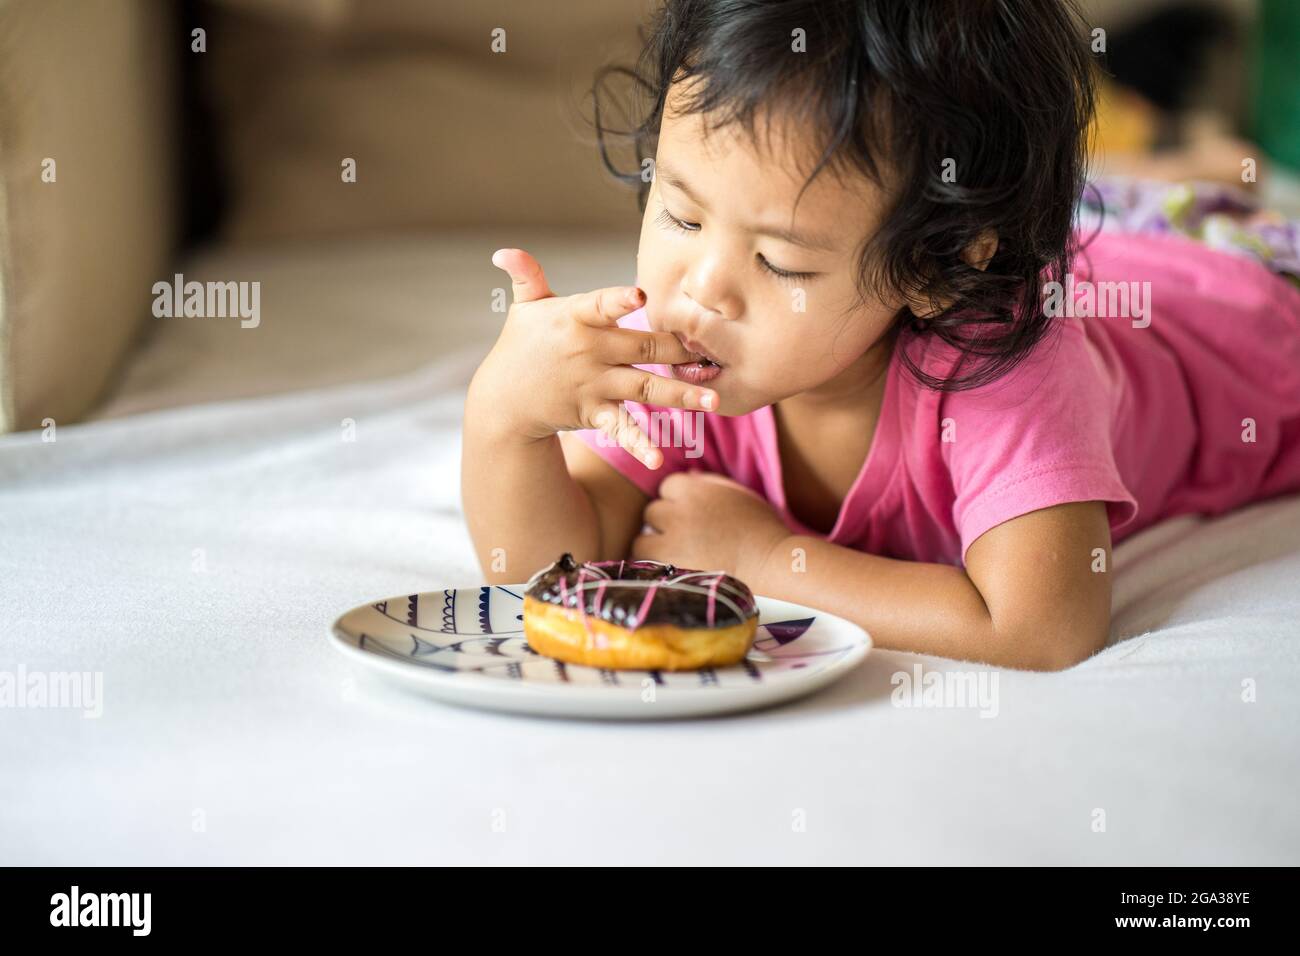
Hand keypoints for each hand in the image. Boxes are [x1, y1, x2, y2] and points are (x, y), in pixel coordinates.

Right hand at [470, 248, 717, 467]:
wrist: (504, 401)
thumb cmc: (521, 345)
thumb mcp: (524, 307)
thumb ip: (527, 276)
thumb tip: (504, 250)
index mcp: (576, 319)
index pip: (600, 306)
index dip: (619, 300)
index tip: (640, 296)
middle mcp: (589, 352)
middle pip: (642, 347)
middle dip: (679, 350)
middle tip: (714, 353)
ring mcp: (594, 385)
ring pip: (645, 388)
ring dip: (681, 395)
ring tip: (714, 402)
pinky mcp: (594, 413)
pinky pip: (622, 429)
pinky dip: (639, 444)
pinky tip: (659, 458)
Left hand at [630, 471, 789, 581]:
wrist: (774, 565)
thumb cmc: (763, 529)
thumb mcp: (739, 495)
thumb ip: (710, 483)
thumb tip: (687, 476)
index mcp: (696, 490)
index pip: (668, 487)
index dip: (677, 501)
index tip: (690, 515)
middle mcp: (680, 513)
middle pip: (652, 512)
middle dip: (663, 523)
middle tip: (683, 538)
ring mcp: (673, 543)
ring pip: (641, 541)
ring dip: (654, 548)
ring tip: (675, 558)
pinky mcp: (673, 570)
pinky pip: (648, 567)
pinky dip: (657, 569)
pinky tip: (676, 573)